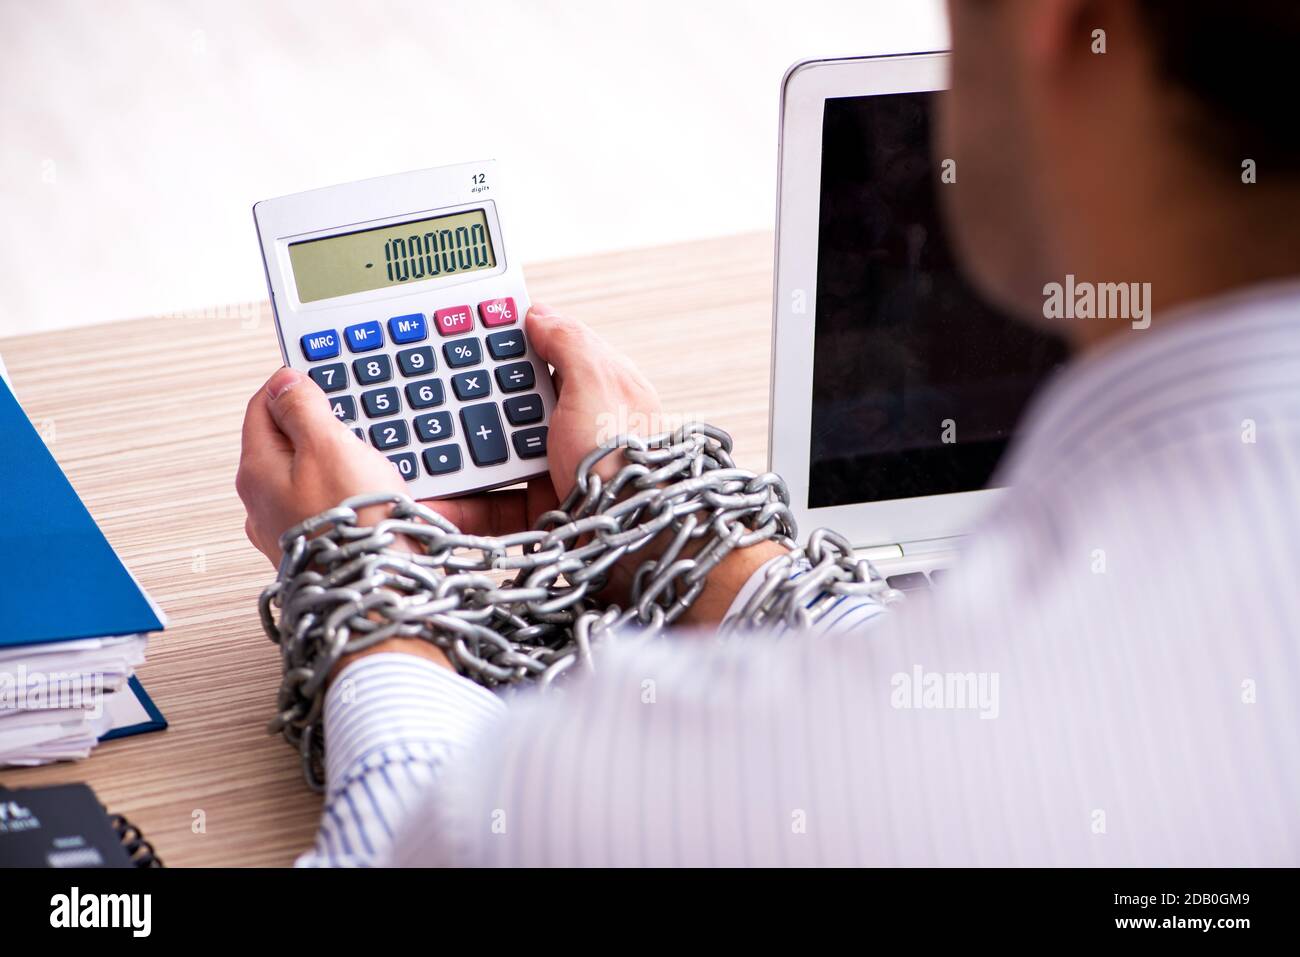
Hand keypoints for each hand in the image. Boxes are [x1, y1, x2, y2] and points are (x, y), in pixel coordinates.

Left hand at [237, 367, 409, 562]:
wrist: (375, 591)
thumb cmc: (353, 524)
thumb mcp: (328, 445)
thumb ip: (302, 407)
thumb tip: (284, 382)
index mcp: (256, 470)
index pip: (262, 406)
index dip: (291, 384)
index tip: (320, 376)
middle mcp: (261, 503)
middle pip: (285, 443)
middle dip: (318, 426)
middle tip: (352, 422)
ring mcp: (285, 530)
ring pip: (306, 476)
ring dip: (335, 462)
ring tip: (368, 463)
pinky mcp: (313, 550)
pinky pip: (324, 506)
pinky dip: (344, 494)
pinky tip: (368, 499)